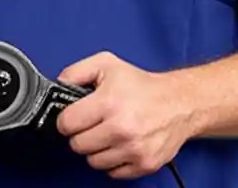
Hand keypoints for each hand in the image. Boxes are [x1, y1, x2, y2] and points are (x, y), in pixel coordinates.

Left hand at [55, 52, 195, 179]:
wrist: (180, 102)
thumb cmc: (142, 85)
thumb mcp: (106, 64)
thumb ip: (75, 72)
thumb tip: (57, 86)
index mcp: (109, 102)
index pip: (66, 124)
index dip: (68, 119)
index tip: (76, 116)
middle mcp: (122, 128)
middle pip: (78, 145)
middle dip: (82, 134)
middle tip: (95, 123)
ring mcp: (134, 149)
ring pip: (93, 162)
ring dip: (98, 149)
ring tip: (109, 133)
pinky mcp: (144, 164)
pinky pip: (112, 173)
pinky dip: (114, 161)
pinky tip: (121, 144)